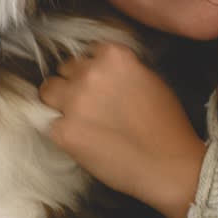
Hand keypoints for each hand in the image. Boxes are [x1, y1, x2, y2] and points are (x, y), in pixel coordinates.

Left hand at [39, 42, 204, 217]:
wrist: (169, 166)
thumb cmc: (167, 125)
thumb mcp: (149, 79)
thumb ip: (122, 68)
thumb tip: (103, 70)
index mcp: (113, 56)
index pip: (88, 52)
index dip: (93, 69)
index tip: (101, 83)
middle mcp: (89, 73)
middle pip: (66, 69)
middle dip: (75, 83)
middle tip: (91, 104)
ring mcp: (73, 101)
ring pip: (48, 90)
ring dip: (59, 101)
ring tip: (77, 118)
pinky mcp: (63, 130)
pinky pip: (49, 122)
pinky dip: (61, 130)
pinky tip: (80, 139)